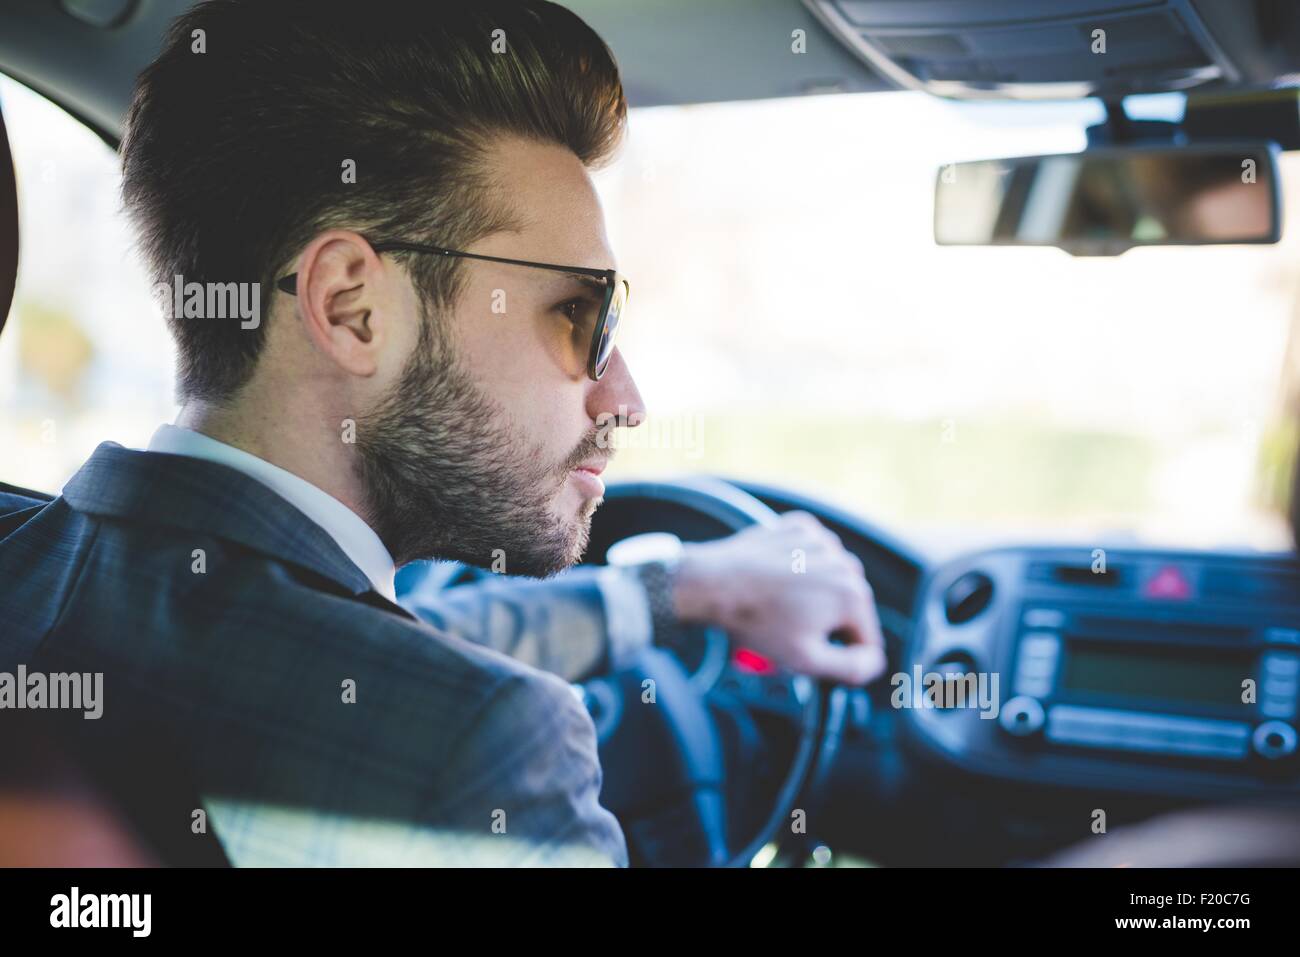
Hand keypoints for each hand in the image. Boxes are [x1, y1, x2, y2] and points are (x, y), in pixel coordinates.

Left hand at [670, 511, 887, 684]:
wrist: (714, 582)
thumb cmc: (757, 621)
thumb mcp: (806, 659)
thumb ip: (851, 668)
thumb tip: (874, 662)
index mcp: (853, 596)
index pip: (866, 637)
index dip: (842, 652)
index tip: (814, 649)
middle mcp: (845, 562)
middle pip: (850, 606)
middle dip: (828, 620)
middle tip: (792, 628)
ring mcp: (823, 540)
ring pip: (832, 577)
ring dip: (816, 591)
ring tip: (782, 602)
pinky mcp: (801, 526)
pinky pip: (813, 552)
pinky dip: (801, 564)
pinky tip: (779, 577)